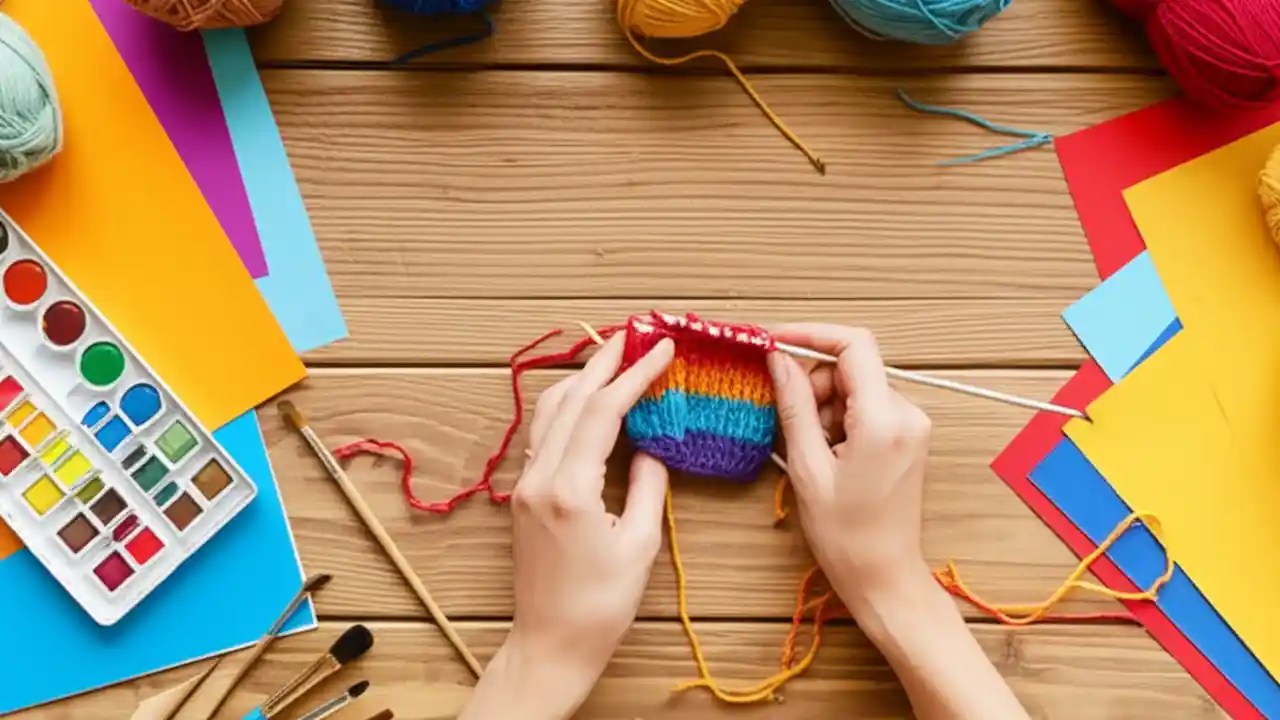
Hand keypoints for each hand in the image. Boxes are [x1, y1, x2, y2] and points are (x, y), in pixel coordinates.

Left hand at [461, 333, 674, 719]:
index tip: (662, 348)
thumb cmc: (599, 605)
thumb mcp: (639, 544)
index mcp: (569, 488)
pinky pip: (544, 435)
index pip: (603, 412)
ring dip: (581, 379)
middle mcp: (539, 478)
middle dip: (603, 362)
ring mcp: (525, 485)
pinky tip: (586, 402)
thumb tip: (650, 450)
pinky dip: (567, 407)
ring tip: (612, 357)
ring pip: (550, 412)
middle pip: (570, 400)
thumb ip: (646, 486)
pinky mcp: (523, 496)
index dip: (635, 376)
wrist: (550, 644)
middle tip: (635, 334)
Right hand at [766, 324, 932, 614]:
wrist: (883, 575)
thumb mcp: (808, 467)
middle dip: (816, 386)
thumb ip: (794, 405)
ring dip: (827, 407)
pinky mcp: (909, 434)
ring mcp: (913, 424)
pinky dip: (841, 420)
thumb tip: (778, 360)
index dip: (811, 335)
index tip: (775, 342)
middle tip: (795, 426)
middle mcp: (907, 414)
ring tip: (817, 453)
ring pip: (856, 386)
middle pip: (852, 366)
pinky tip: (832, 456)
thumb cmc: (845, 534)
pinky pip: (867, 406)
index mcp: (884, 420)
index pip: (853, 345)